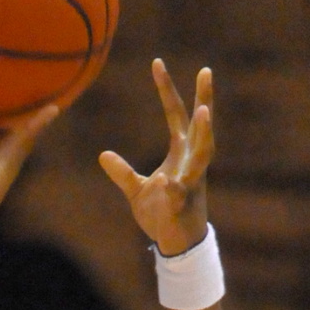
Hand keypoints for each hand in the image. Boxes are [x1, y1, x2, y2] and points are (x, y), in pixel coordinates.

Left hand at [99, 60, 212, 255]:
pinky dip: (173, 189)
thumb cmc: (162, 215)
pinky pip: (179, 195)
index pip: (176, 115)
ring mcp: (191, 183)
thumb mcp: (137, 190)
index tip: (157, 63)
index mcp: (181, 153)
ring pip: (203, 154)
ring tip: (204, 112)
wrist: (176, 246)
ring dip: (204, 133)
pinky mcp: (183, 207)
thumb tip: (103, 155)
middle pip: (199, 126)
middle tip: (206, 71)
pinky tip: (166, 182)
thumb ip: (122, 172)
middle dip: (204, 99)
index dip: (166, 90)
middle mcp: (191, 163)